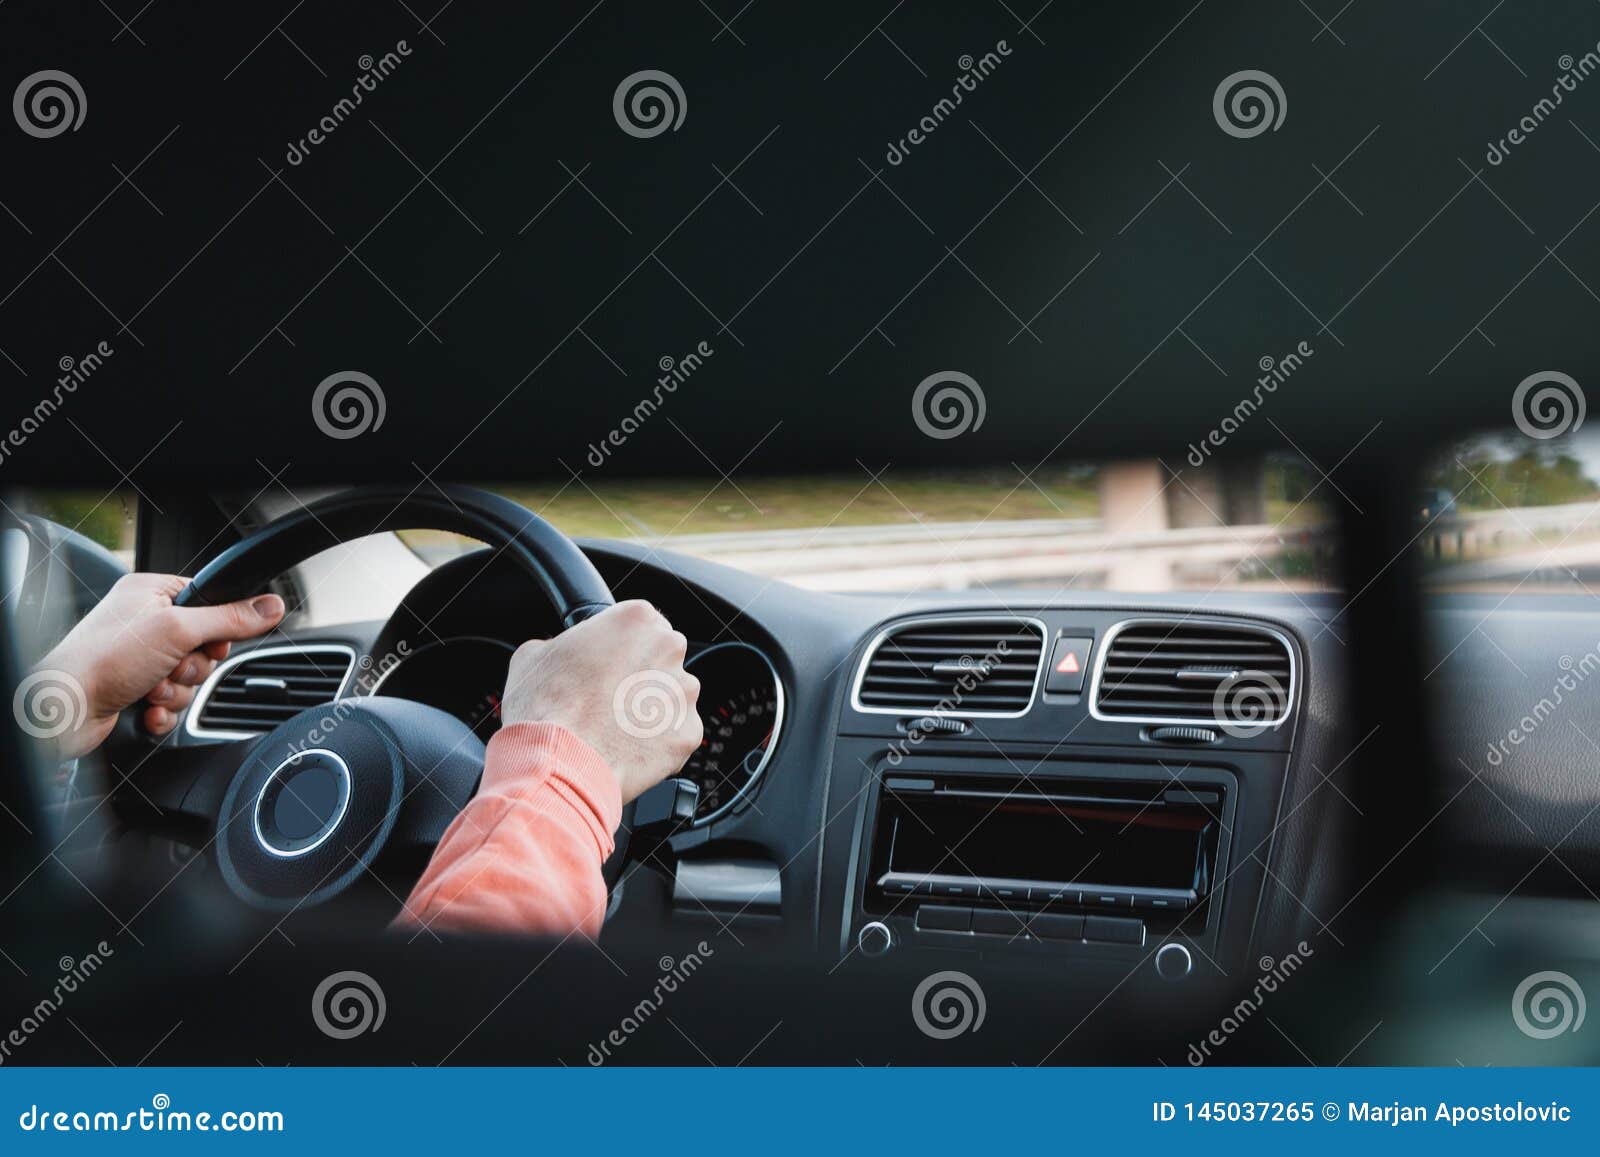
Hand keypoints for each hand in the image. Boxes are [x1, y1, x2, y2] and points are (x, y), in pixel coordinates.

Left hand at [30, 573, 286, 756]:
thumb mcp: (177, 630)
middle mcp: (143, 622)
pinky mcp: (133, 689)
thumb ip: (229, 618)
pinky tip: (144, 708)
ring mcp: (137, 658)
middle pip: (204, 645)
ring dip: (176, 691)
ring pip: (189, 678)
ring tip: (149, 688)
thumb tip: (271, 605)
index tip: (211, 640)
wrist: (64, 708)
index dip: (218, 625)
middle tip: (171, 665)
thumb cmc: (102, 659)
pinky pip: (171, 703)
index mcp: (150, 592)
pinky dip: (162, 710)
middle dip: (192, 666)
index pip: (208, 600)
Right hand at [500, 600, 701, 803]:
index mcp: (635, 619)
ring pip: (672, 697)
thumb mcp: (533, 656)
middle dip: (642, 675)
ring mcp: (683, 692)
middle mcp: (668, 649)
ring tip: (616, 728)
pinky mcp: (689, 732)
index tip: (609, 664)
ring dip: (652, 709)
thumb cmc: (545, 708)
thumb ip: (557, 645)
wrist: (558, 763)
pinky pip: (677, 734)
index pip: (641, 624)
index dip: (622, 647)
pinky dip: (658, 743)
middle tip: (610, 698)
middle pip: (662, 657)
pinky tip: (628, 749)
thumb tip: (555, 652)